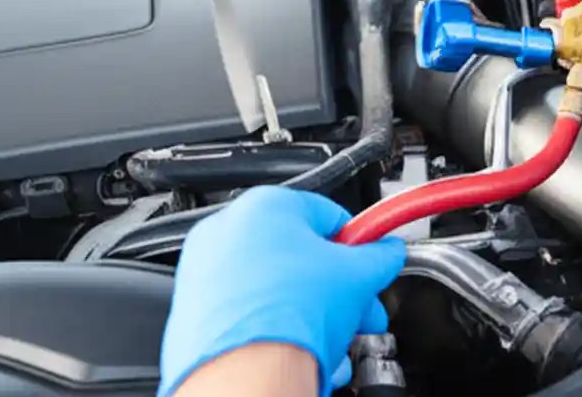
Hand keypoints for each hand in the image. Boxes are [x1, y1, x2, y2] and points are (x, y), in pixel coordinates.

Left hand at [159, 186, 405, 396]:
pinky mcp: (194, 311)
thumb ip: (379, 257)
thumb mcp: (359, 277)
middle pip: (301, 256)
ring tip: (334, 343)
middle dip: (338, 289)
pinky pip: (248, 313)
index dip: (358, 246)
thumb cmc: (289, 319)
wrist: (245, 374)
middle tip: (358, 311)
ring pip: (276, 289)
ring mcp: (205, 272)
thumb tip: (386, 252)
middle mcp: (228, 231)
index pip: (329, 215)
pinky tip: (301, 354)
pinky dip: (277, 329)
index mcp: (266, 206)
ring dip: (312, 314)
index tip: (369, 267)